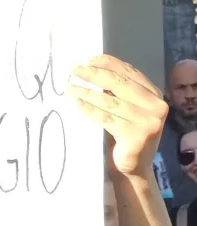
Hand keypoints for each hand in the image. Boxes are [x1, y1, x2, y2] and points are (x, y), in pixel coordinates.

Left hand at [69, 56, 166, 176]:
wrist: (131, 167)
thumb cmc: (124, 134)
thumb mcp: (126, 109)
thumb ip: (118, 91)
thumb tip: (91, 68)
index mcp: (155, 95)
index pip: (131, 73)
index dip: (109, 63)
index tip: (88, 59)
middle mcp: (156, 106)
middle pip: (120, 84)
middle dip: (94, 74)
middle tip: (74, 70)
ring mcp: (149, 122)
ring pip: (110, 101)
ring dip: (86, 92)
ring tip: (69, 87)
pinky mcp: (137, 136)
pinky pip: (106, 118)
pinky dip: (89, 109)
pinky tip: (76, 103)